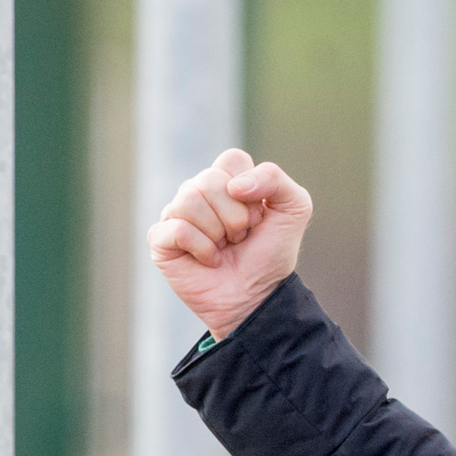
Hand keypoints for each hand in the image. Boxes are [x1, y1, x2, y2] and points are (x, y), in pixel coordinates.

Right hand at [147, 148, 312, 338]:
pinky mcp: (161, 240)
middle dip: (235, 216)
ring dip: (218, 232)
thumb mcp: (294, 209)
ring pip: (190, 200)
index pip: (232, 160)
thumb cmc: (271, 254)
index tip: (258, 216)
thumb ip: (276, 179)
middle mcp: (198, 193)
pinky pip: (178, 229)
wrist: (257, 296)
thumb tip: (234, 185)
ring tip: (224, 248)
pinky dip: (202, 249)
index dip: (251, 189)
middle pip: (209, 179)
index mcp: (227, 180)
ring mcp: (176, 215)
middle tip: (240, 237)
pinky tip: (208, 260)